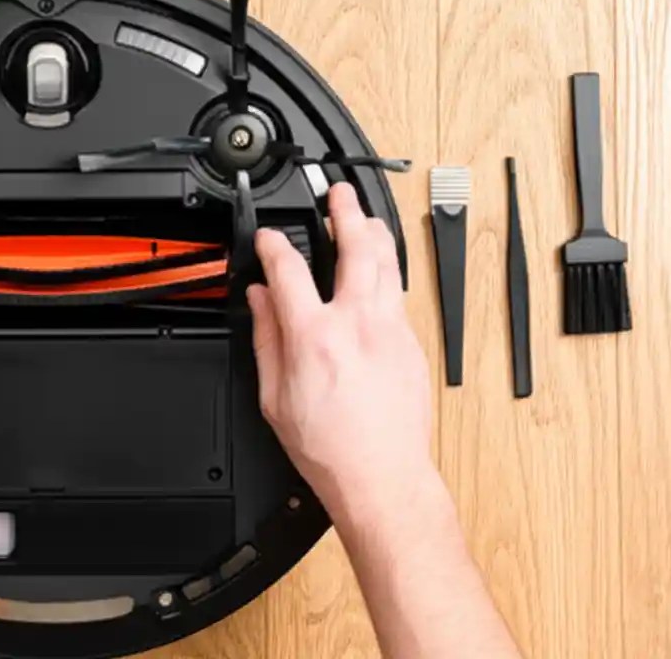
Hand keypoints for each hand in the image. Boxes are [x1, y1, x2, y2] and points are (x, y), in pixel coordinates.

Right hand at [247, 183, 432, 521]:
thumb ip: (267, 339)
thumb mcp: (275, 397)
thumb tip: (260, 302)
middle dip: (345, 212)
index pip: (288, 270)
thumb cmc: (330, 447)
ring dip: (374, 232)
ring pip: (387, 264)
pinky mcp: (411, 344)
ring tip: (364, 215)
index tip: (266, 238)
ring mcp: (390, 331)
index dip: (272, 245)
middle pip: (355, 247)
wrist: (382, 476)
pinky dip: (387, 271)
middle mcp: (356, 325)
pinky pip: (398, 293)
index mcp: (314, 337)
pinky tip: (380, 269)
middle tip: (337, 193)